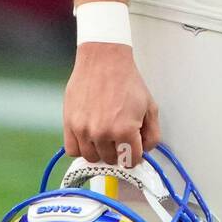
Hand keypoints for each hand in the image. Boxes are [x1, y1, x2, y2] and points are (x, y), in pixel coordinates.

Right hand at [64, 41, 160, 167]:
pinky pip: (72, 150)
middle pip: (112, 160)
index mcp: (125, 130)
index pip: (131, 161)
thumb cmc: (126, 80)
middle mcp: (103, 133)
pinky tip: (89, 136)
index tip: (132, 147)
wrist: (104, 60)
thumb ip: (152, 134)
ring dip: (100, 150)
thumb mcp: (150, 106)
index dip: (134, 154)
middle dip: (118, 151)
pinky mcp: (69, 123)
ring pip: (92, 158)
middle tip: (119, 136)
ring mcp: (84, 129)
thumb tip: (144, 151)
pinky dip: (81, 147)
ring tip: (104, 135)